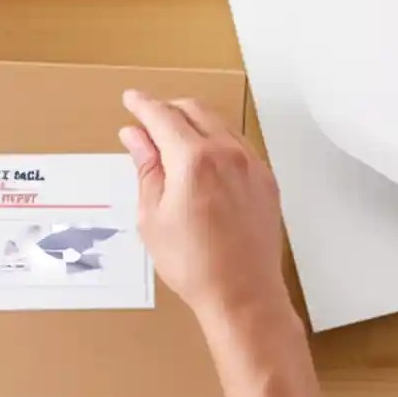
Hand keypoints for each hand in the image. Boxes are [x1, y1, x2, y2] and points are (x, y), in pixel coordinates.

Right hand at [119, 90, 287, 321]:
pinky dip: (216, 141)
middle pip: (194, 110)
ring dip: (194, 123)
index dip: (143, 105)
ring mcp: (252, 166)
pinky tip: (203, 161)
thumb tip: (136, 137)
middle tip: (148, 122)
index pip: (163, 116)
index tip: (131, 100)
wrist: (243, 296)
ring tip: (173, 144)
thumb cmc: (195, 265)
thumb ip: (147, 168)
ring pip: (219, 124)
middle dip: (168, 109)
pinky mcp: (266, 181)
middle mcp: (228, 154)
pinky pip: (238, 145)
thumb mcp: (153, 216)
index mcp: (194, 160)